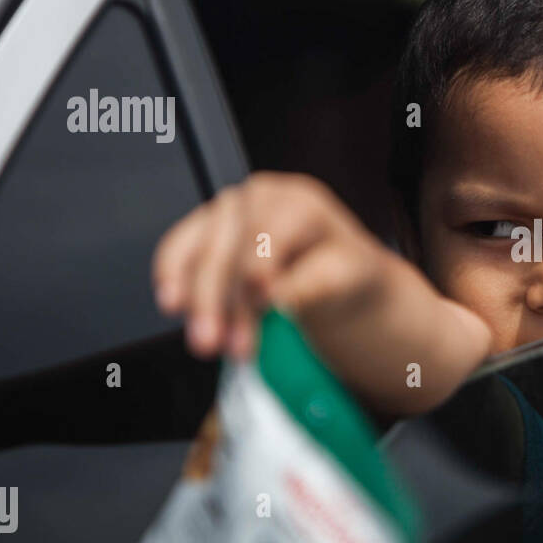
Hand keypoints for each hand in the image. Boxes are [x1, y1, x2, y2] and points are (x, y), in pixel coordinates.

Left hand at [152, 172, 491, 416]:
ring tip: (245, 335)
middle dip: (214, 298)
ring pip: (267, 241)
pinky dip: (296, 294)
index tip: (173, 306)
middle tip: (210, 343)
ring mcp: (321, 219)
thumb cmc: (300, 291)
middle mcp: (275, 199)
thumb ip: (222, 299)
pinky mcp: (359, 257)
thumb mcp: (247, 294)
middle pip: (229, 242)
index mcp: (238, 208)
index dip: (179, 271)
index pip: (195, 238)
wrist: (369, 304)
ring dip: (250, 291)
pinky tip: (284, 316)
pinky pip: (317, 275)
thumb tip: (202, 324)